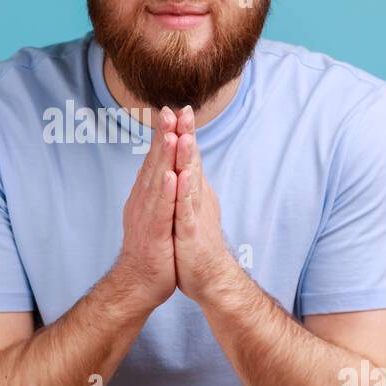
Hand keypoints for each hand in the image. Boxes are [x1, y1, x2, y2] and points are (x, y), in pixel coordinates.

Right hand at [112, 106, 179, 311]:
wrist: (138, 284)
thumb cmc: (152, 251)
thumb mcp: (156, 215)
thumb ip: (158, 193)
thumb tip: (163, 172)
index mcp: (146, 195)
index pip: (155, 160)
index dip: (163, 135)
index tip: (170, 111)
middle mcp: (143, 200)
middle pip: (154, 163)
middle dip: (162, 136)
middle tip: (169, 110)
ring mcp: (146, 216)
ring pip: (156, 181)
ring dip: (164, 157)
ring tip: (171, 133)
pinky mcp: (153, 233)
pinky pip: (160, 210)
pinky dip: (164, 192)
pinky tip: (169, 176)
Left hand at [171, 105, 236, 303]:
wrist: (209, 278)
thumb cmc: (196, 243)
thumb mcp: (188, 208)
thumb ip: (188, 187)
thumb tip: (184, 166)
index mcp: (193, 191)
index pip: (188, 157)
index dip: (183, 132)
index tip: (177, 108)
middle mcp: (197, 197)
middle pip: (192, 161)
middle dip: (187, 135)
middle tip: (183, 109)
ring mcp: (195, 214)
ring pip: (191, 181)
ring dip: (188, 159)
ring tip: (184, 135)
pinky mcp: (191, 232)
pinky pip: (186, 210)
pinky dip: (183, 194)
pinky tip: (179, 178)